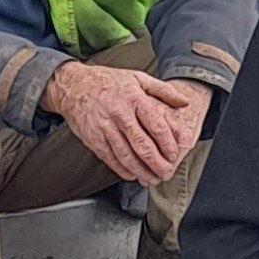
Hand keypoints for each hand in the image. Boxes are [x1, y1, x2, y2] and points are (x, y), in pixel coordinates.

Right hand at [43, 61, 206, 184]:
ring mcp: (105, 127)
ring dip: (142, 171)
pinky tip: (133, 175)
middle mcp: (120, 114)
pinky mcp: (93, 138)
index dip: (167, 144)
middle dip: (157, 163)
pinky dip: (122, 170)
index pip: (156, 125)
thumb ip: (164, 91)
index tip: (174, 155)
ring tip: (152, 179)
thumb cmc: (108, 82)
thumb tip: (185, 102)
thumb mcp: (138, 78)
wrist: (73, 85)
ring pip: (127, 156)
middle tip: (166, 173)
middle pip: (143, 145)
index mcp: (134, 99)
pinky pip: (110, 158)